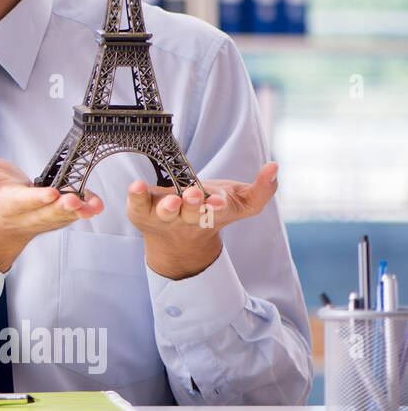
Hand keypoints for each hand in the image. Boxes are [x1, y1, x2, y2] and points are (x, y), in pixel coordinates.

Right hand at [0, 154, 103, 271]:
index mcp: (3, 203)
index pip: (18, 202)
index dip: (34, 199)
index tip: (50, 193)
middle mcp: (24, 215)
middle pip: (44, 214)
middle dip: (60, 208)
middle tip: (75, 201)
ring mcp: (41, 219)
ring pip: (60, 218)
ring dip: (76, 212)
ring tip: (91, 206)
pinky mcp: (55, 217)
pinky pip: (70, 215)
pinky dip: (85, 210)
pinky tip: (95, 204)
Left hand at [126, 161, 278, 279]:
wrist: (177, 242)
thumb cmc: (212, 212)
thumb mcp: (242, 203)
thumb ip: (262, 189)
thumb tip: (274, 167)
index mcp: (212, 216)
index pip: (217, 212)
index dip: (218, 206)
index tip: (220, 202)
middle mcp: (187, 219)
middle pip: (190, 213)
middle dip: (193, 205)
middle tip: (194, 195)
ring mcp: (163, 216)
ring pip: (165, 213)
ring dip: (168, 207)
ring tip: (171, 200)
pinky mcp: (142, 211)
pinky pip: (136, 205)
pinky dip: (135, 196)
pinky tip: (135, 186)